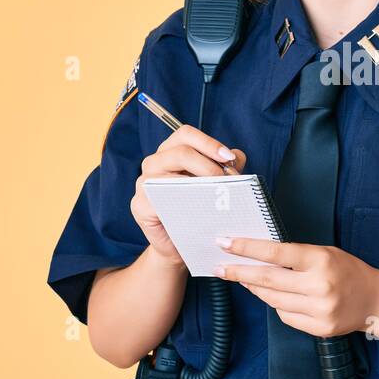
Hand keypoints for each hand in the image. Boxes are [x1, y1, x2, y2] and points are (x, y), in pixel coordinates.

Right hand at [131, 124, 245, 267]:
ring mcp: (144, 184)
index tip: (229, 157)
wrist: (180, 244)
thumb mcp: (215, 184)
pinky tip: (200, 212)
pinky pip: (161, 201)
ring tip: (218, 196)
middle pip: (180, 152)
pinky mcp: (139, 206)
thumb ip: (225, 168)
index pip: (185, 134)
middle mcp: (154, 163)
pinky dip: (184, 205)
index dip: (208, 143)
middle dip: (209, 166)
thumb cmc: (197, 209)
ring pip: (170, 176)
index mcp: (170, 151)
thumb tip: (238, 156)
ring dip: (198, 185)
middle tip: (228, 181)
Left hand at [212, 238, 378, 337]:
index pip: (275, 252)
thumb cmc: (347, 271)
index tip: (225, 243)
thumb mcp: (324, 253)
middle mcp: (319, 285)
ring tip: (248, 280)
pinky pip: (284, 316)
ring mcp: (319, 309)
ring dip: (255, 289)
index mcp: (320, 260)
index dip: (246, 248)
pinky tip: (281, 297)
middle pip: (266, 279)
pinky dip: (277, 305)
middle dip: (239, 272)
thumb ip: (295, 255)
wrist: (375, 300)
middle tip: (220, 268)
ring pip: (272, 299)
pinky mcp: (318, 328)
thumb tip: (257, 256)